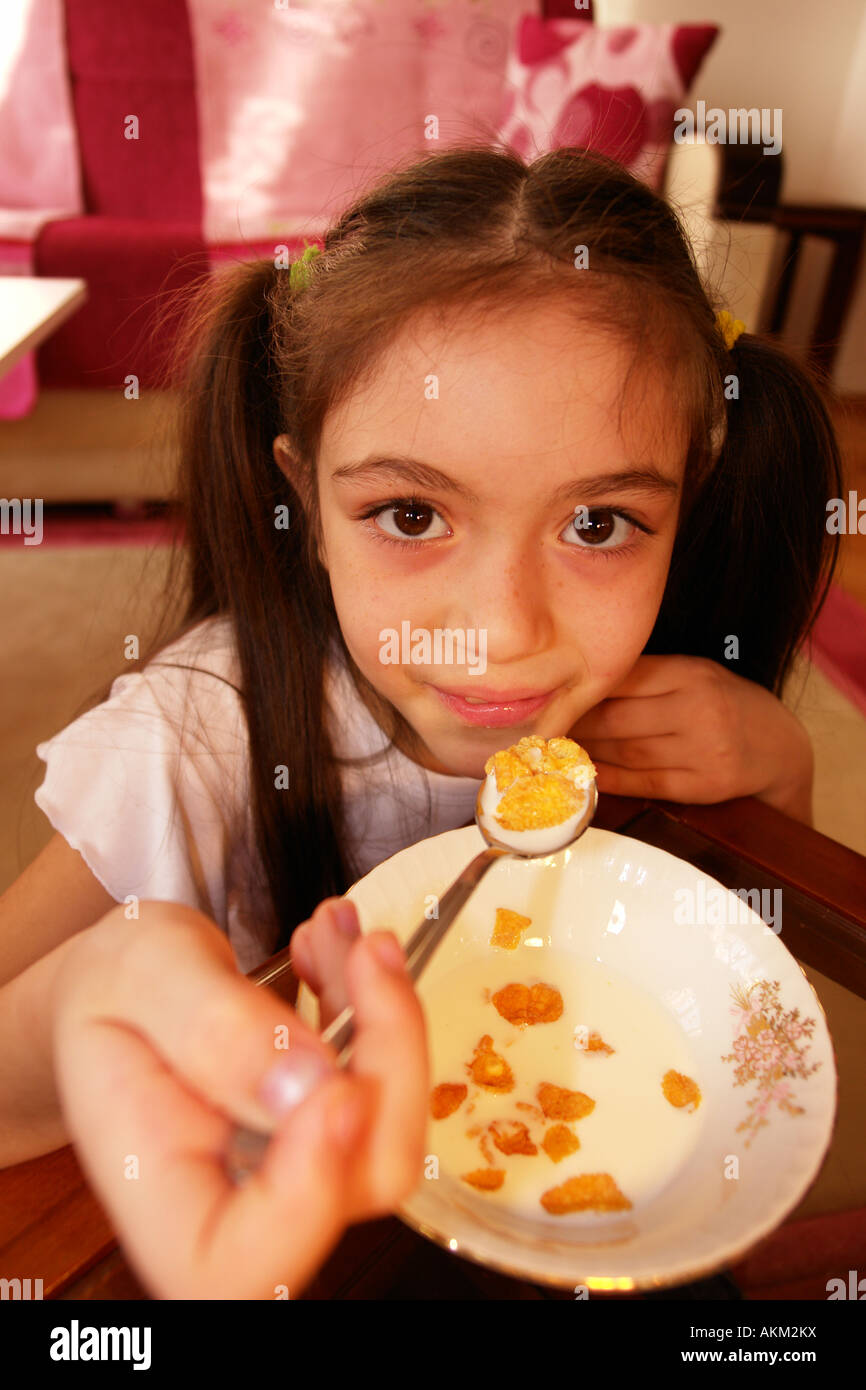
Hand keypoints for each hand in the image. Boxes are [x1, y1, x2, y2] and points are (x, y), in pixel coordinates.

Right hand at [52, 900, 427, 1298]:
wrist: (118, 989)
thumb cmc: (108, 992)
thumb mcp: (136, 979)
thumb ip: (214, 1030)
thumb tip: (312, 1082)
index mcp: (161, 1205)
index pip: (243, 1262)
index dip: (311, 1192)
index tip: (339, 1082)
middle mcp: (242, 1211)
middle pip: (360, 1181)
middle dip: (386, 1054)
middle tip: (365, 951)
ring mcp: (301, 1175)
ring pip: (391, 1126)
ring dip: (385, 1014)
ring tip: (333, 929)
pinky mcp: (337, 1132)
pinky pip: (389, 1084)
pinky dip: (378, 1006)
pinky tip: (335, 948)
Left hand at [568, 655, 813, 824]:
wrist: (781, 748)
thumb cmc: (726, 705)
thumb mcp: (696, 675)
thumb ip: (646, 678)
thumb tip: (577, 687)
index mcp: (690, 673)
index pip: (621, 679)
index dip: (579, 692)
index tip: (546, 699)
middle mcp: (698, 708)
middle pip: (617, 718)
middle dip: (574, 726)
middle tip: (540, 730)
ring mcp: (703, 749)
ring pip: (626, 751)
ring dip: (585, 753)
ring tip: (554, 752)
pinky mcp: (704, 784)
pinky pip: (644, 781)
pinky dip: (609, 779)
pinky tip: (584, 775)